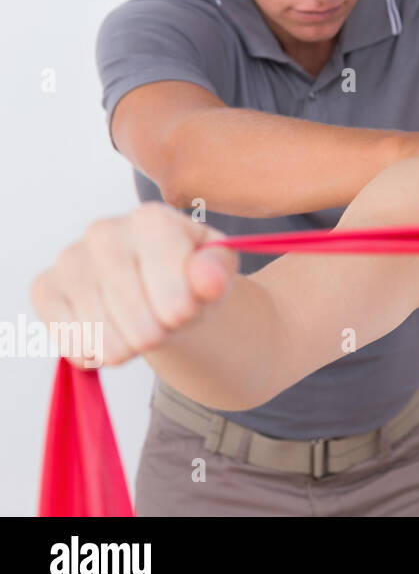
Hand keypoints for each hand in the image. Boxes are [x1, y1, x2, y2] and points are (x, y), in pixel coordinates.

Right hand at [29, 202, 238, 368]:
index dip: (185, 314)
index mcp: (153, 220)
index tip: (188, 306)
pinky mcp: (44, 288)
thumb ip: (218, 273)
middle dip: (157, 334)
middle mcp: (104, 231)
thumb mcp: (217, 272)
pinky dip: (96, 353)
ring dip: (128, 346)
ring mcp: (69, 259)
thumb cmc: (190, 277)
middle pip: (138, 324)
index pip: (173, 297)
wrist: (155, 286)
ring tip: (138, 323)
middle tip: (162, 319)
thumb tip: (208, 280)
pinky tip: (111, 331)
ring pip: (103, 339)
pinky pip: (72, 344)